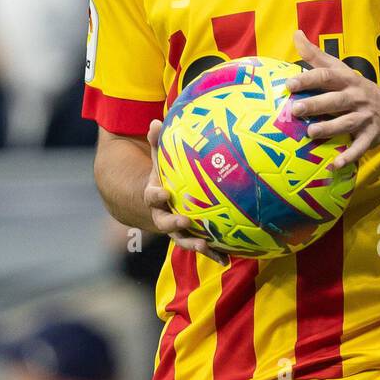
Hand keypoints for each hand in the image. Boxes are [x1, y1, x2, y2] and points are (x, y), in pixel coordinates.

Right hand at [142, 119, 229, 265]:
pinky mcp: (191, 238)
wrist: (158, 203)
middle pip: (166, 224)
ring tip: (205, 246)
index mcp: (154, 197)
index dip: (156, 196)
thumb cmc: (162, 176)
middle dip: (175, 223)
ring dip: (194, 244)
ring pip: (183, 240)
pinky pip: (202, 247)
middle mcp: (164, 217)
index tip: (164, 192)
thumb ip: (158, 143)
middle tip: (186, 220)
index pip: (151, 197)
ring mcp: (177, 230)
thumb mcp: (158, 160)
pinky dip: (213, 254)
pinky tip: (228, 258)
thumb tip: (156, 121)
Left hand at [285, 30, 379, 169]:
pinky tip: (335, 165)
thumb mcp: (339, 69)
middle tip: (295, 109)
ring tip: (310, 132)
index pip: (326, 76)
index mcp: (346, 80)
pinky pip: (359, 148)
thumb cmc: (355, 88)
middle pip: (335, 100)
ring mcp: (364, 118)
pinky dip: (348, 156)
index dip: (308, 79)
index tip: (289, 83)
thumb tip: (296, 33)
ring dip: (329, 128)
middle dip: (316, 104)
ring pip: (346, 123)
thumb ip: (316, 55)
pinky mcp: (370, 136)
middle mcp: (356, 97)